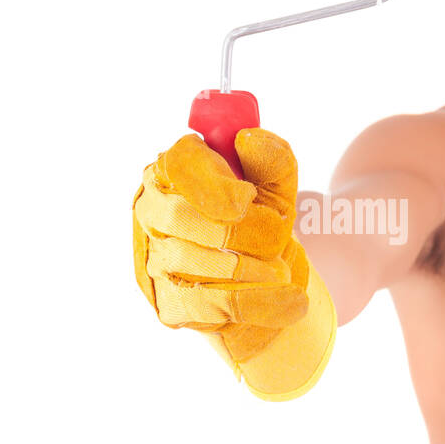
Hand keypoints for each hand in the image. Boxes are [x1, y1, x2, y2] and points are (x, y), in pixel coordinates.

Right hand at [132, 128, 335, 399]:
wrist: (271, 283)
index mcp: (175, 171)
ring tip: (282, 269)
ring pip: (192, 263)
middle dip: (238, 230)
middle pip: (178, 216)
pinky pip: (212, 304)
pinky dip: (260, 303)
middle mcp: (153, 212)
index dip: (211, 182)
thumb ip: (270, 160)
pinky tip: (292, 303)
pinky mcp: (169, 304)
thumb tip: (248, 139)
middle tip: (278, 237)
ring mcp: (155, 260)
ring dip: (251, 268)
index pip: (178, 164)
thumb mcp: (276, 189)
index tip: (247, 199)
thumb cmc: (263, 223)